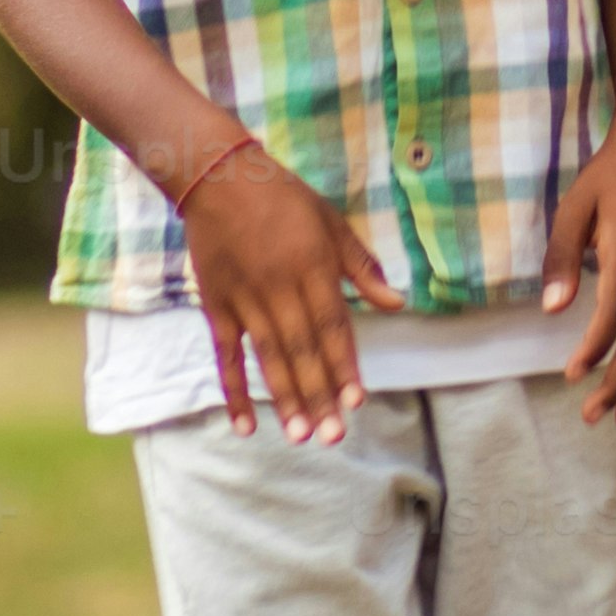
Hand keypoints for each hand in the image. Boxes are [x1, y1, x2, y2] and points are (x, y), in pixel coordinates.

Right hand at [177, 132, 395, 442]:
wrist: (219, 179)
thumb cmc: (284, 199)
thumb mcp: (333, 224)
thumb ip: (362, 268)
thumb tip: (398, 303)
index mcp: (314, 269)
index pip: (333, 327)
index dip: (344, 366)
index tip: (356, 402)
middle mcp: (280, 289)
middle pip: (302, 351)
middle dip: (318, 396)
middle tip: (331, 437)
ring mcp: (246, 301)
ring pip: (268, 358)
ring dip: (284, 399)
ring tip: (299, 435)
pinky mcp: (217, 307)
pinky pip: (226, 356)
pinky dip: (233, 390)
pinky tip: (244, 423)